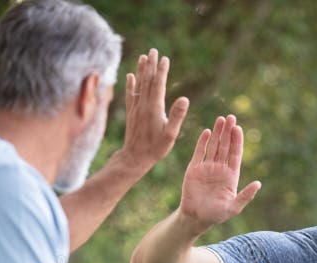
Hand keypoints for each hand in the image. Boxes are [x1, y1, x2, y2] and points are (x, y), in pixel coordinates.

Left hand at [119, 48, 188, 172]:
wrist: (134, 158)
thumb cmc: (155, 149)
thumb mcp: (170, 134)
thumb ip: (177, 116)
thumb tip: (185, 98)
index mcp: (154, 108)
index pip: (158, 85)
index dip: (162, 71)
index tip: (165, 58)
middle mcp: (143, 105)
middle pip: (148, 80)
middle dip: (151, 65)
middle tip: (153, 50)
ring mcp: (136, 108)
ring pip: (139, 85)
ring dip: (141, 70)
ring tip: (143, 57)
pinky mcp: (131, 113)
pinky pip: (130, 94)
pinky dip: (130, 84)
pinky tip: (130, 75)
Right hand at [179, 114, 260, 232]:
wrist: (195, 218)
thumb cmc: (216, 215)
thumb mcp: (233, 207)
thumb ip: (246, 196)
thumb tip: (258, 183)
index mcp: (231, 175)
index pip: (235, 153)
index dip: (237, 141)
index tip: (238, 128)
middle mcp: (220, 168)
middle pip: (225, 146)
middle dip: (228, 132)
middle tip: (230, 117)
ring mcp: (207, 167)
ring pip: (213, 146)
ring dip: (217, 133)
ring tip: (220, 119)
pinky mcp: (194, 169)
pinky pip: (199, 153)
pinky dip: (202, 142)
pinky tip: (207, 132)